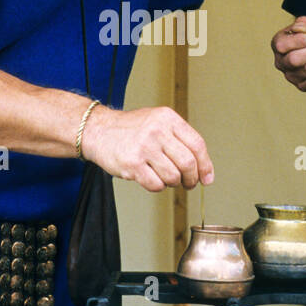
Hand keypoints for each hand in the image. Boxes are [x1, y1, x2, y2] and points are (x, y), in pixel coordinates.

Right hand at [80, 105, 213, 192]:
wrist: (99, 130)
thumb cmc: (131, 129)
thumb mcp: (158, 121)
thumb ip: (180, 138)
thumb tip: (202, 168)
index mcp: (168, 118)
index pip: (197, 145)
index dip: (205, 165)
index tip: (207, 178)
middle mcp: (157, 130)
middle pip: (188, 163)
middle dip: (191, 179)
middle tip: (188, 183)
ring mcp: (144, 147)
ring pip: (173, 176)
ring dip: (173, 183)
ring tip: (165, 178)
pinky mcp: (132, 163)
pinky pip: (156, 184)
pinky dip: (157, 186)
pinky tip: (151, 178)